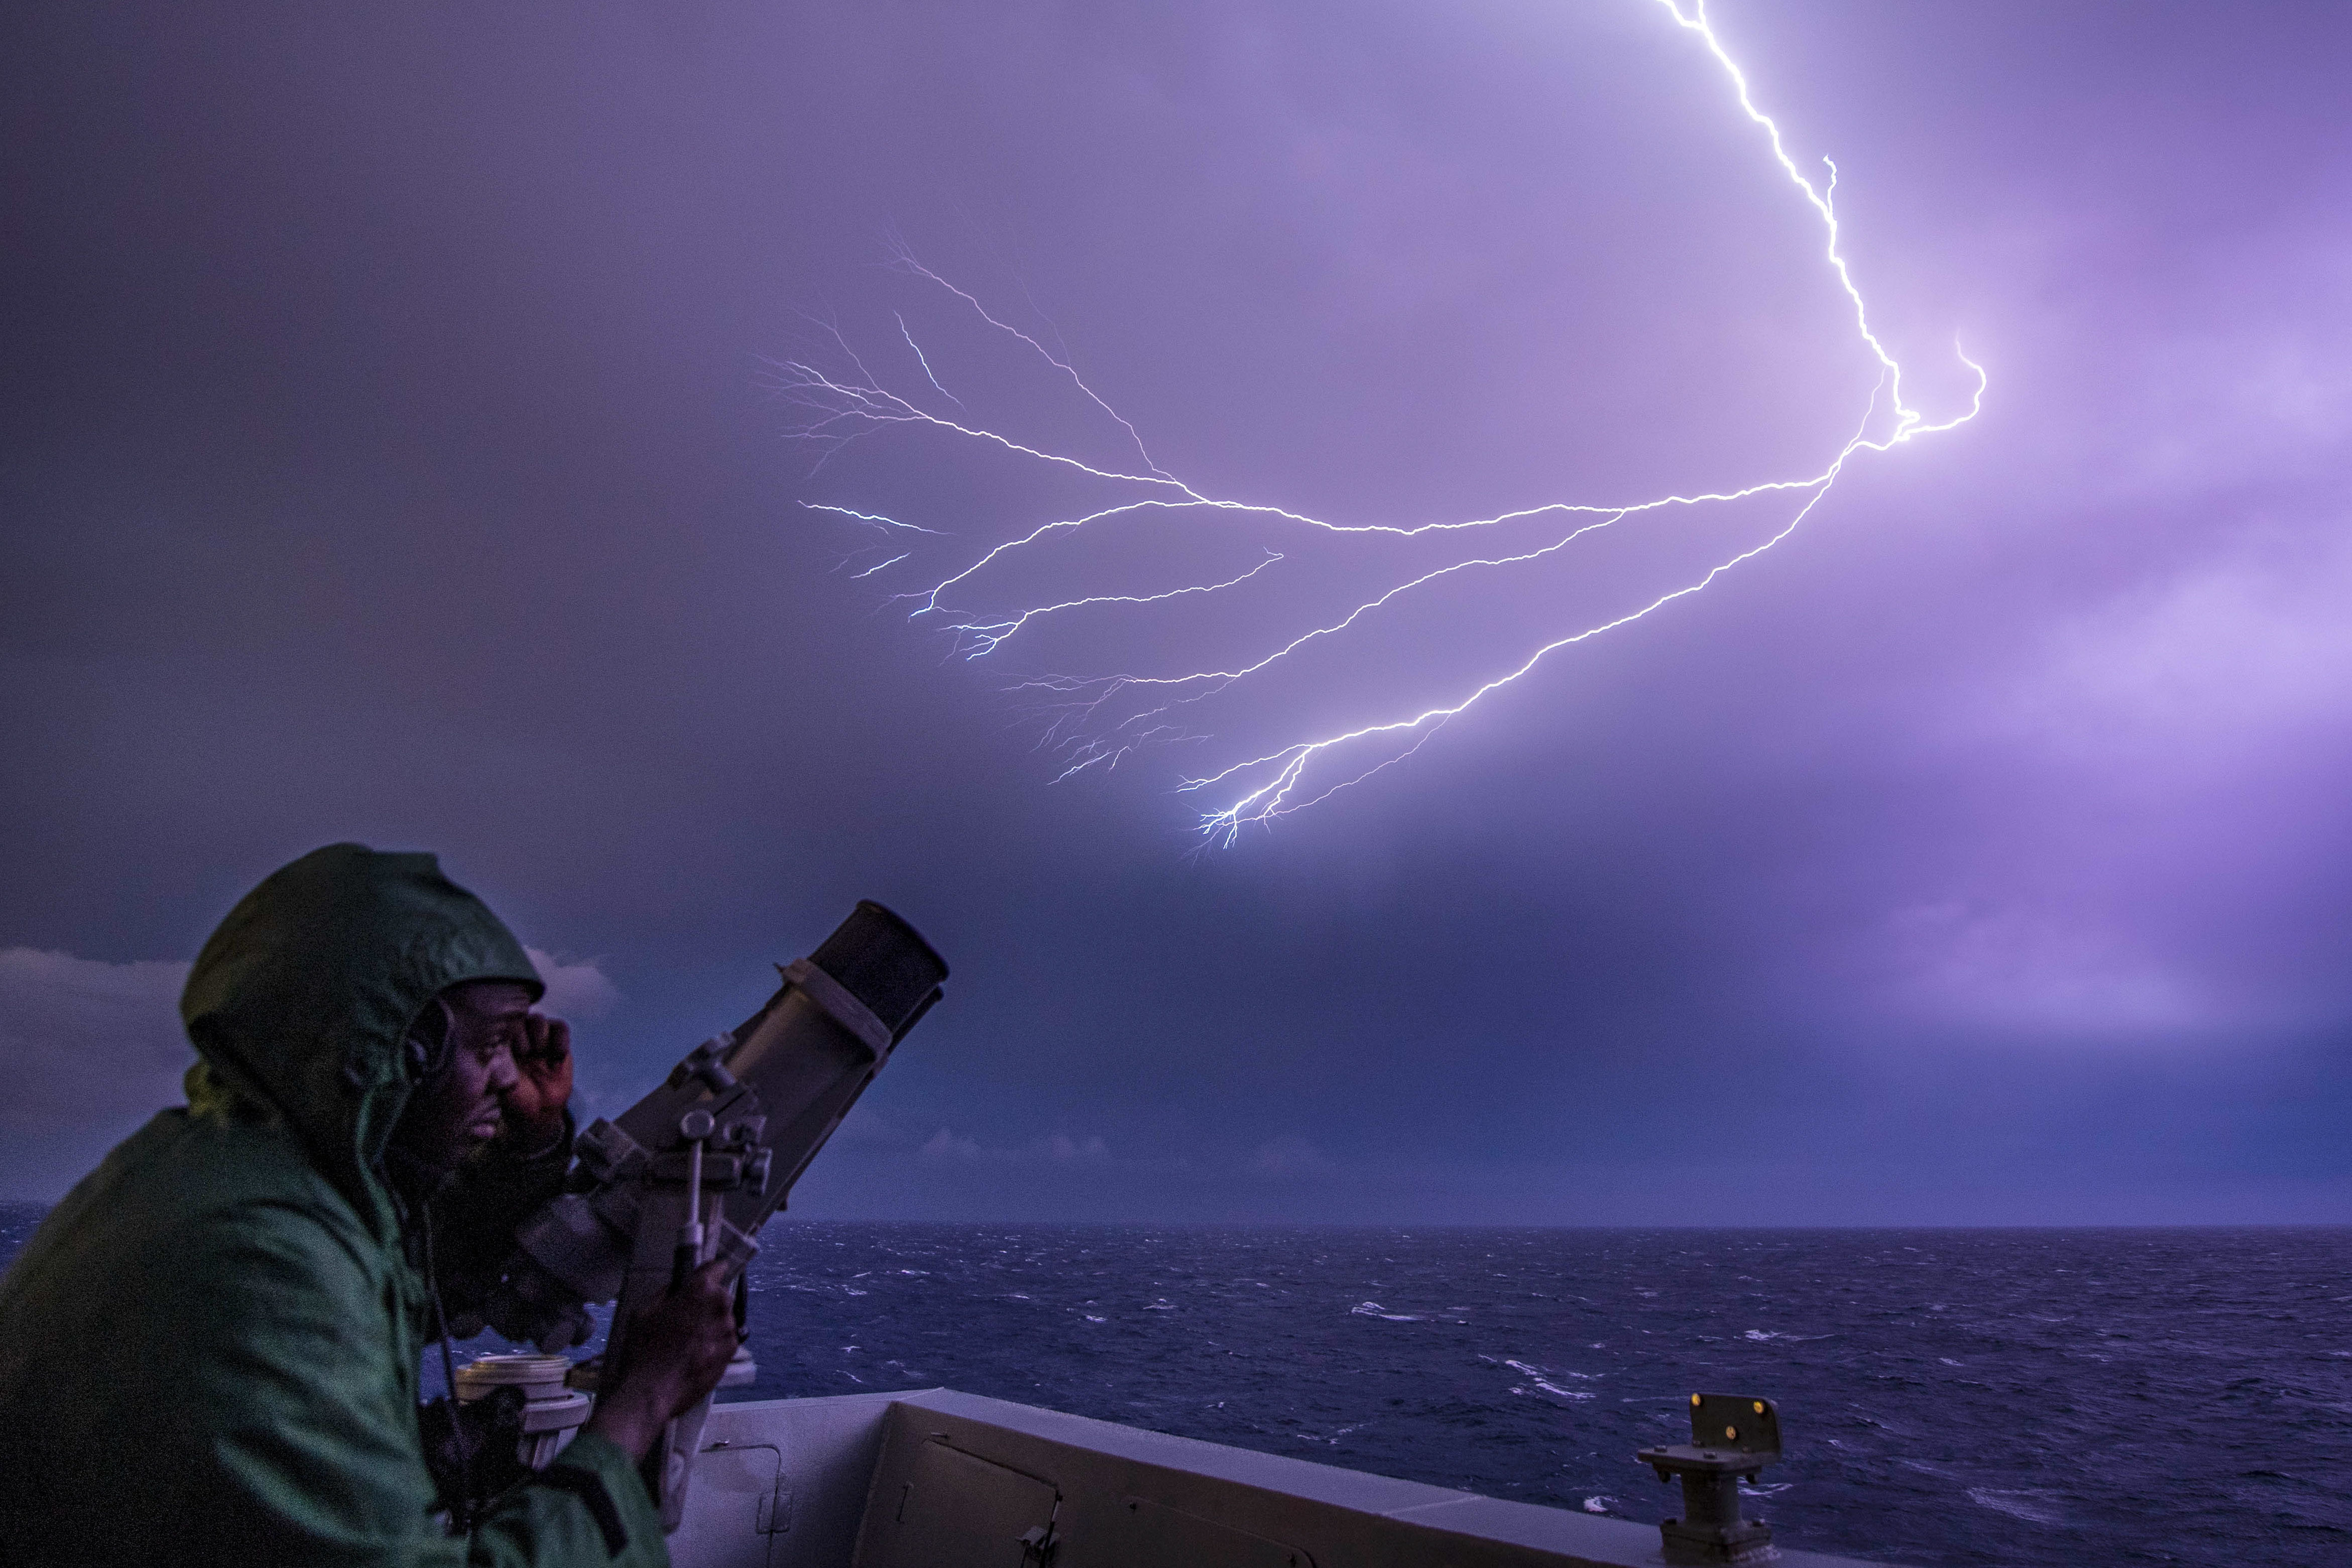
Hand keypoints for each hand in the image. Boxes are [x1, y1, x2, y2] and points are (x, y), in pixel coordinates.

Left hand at [499, 1011, 572, 1153]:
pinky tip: (557, 1057)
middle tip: (524, 1053)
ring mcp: (539, 1038)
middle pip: (520, 1018)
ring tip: (539, 1052)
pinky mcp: (558, 1042)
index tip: (508, 1049)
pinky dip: (560, 1040)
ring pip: (539, 1020)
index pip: (500, 1026)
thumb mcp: (499, 1083)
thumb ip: (494, 1066)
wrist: (539, 1110)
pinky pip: (560, 1027)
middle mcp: (519, 1037)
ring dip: (539, 1035)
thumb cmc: (514, 1098)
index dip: (505, 1032)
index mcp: (500, 1045)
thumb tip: (488, 1051)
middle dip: (522, 1034)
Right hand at [580, 1259, 738, 1462]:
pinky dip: (715, 1344)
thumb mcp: (644, 1312)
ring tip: (689, 1342)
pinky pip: (725, 1340)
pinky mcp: (731, 1354)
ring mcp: (728, 1332)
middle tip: (686, 1318)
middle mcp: (720, 1307)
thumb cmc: (644, 1349)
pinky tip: (696, 1355)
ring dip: (711, 1325)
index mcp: (700, 1291)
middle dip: (707, 1303)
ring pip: (724, 1320)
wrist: (652, 1392)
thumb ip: (667, 1293)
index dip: (709, 1272)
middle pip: (720, 1296)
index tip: (703, 1277)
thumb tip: (679, 1287)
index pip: (716, 1267)